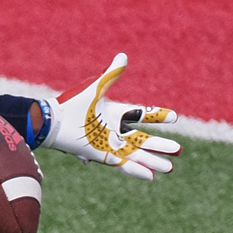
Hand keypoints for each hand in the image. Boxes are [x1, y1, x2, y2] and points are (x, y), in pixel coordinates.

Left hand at [39, 53, 181, 179]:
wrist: (54, 121)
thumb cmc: (73, 103)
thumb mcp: (96, 88)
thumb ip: (111, 74)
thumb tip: (123, 56)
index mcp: (116, 113)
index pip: (141, 115)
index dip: (157, 116)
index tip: (174, 117)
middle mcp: (115, 130)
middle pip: (143, 140)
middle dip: (160, 145)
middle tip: (178, 150)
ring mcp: (109, 144)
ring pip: (136, 154)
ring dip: (152, 161)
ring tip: (169, 167)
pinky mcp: (102, 155)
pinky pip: (122, 164)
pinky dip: (136, 170)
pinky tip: (150, 176)